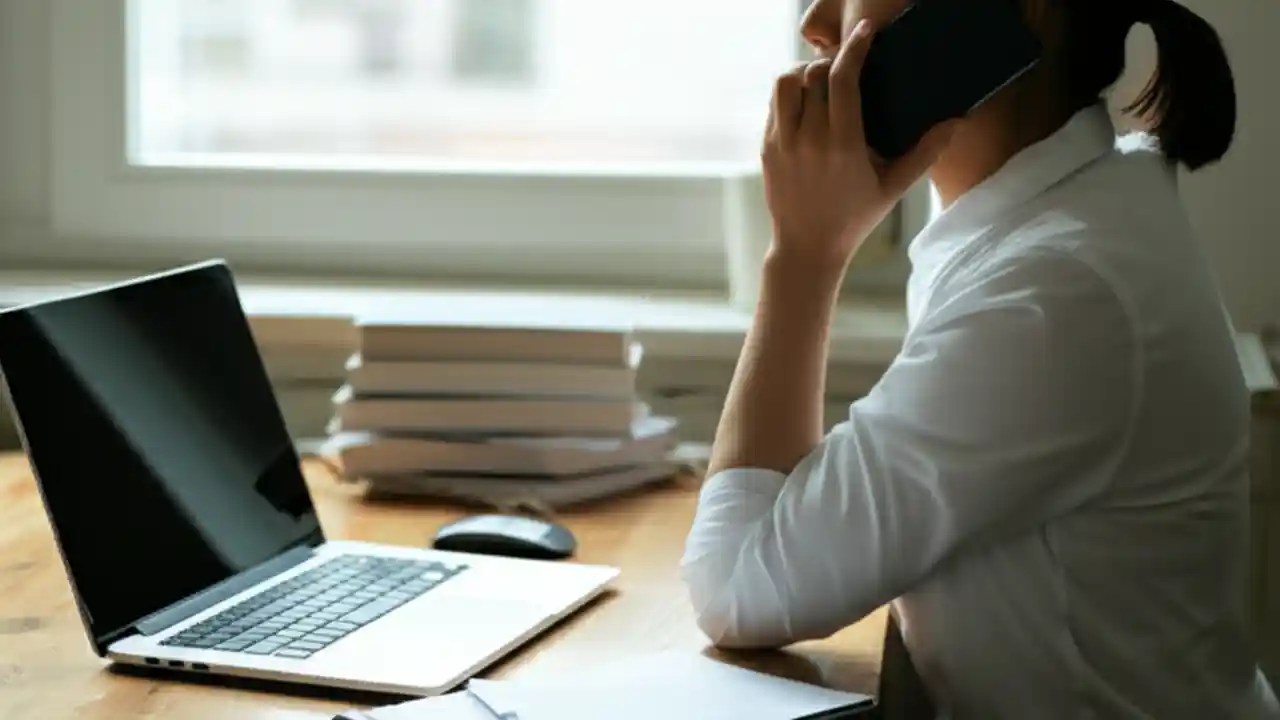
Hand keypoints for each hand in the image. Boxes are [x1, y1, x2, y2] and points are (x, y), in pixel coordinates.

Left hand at [762, 20, 957, 268]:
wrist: (807, 247)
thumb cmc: (854, 218)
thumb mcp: (893, 188)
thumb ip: (925, 153)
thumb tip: (957, 122)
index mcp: (843, 145)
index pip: (843, 79)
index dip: (854, 48)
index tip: (866, 33)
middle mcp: (810, 140)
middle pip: (814, 75)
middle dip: (831, 63)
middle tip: (845, 68)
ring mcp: (783, 144)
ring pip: (786, 82)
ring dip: (803, 72)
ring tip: (819, 80)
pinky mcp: (767, 149)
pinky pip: (774, 105)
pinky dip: (789, 94)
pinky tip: (805, 103)